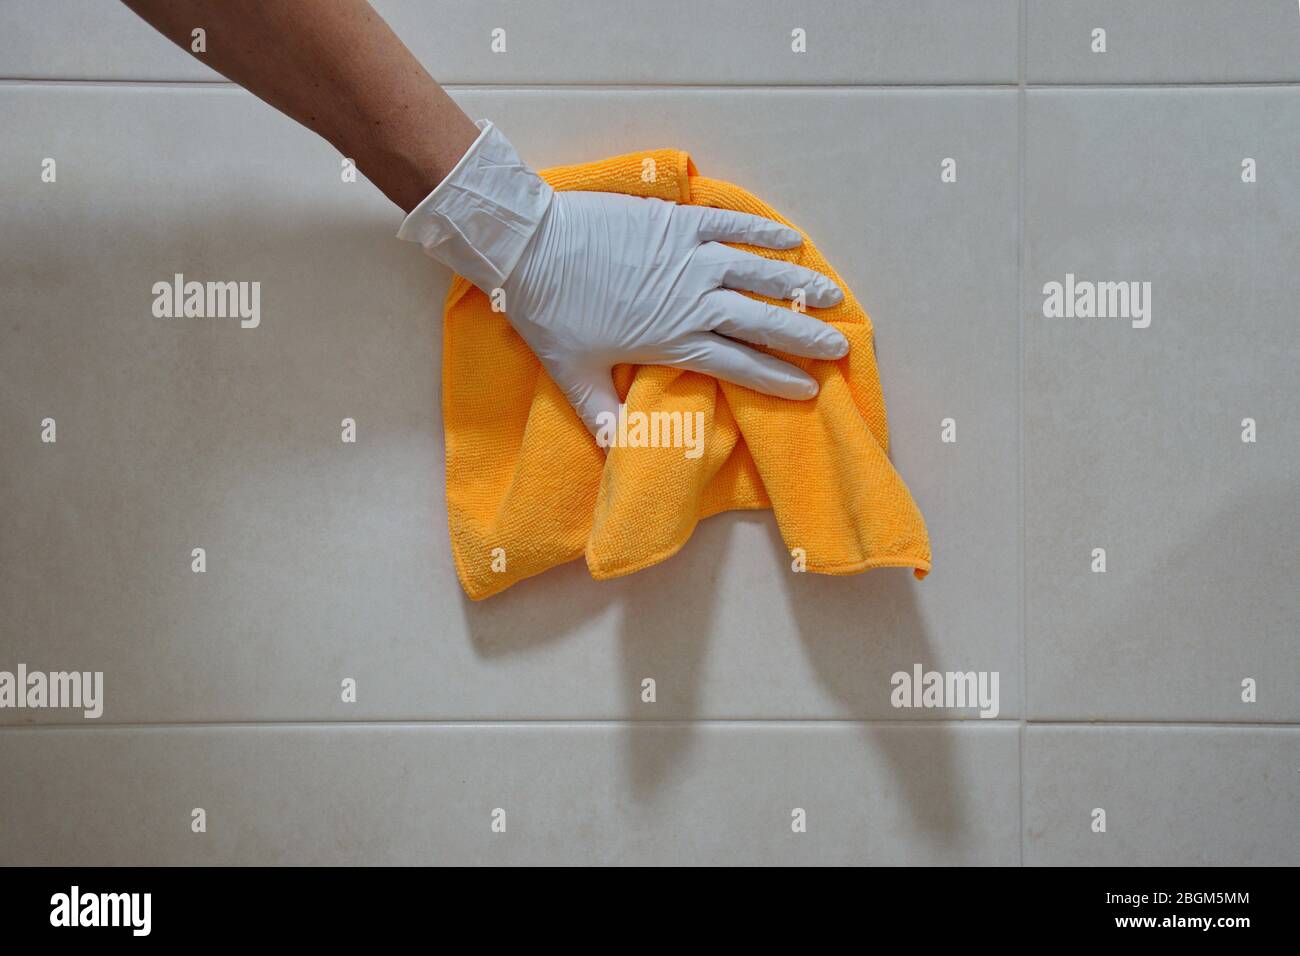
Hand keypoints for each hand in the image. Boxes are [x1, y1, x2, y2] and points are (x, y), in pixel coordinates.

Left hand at [398, 121, 847, 434]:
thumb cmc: (549, 312)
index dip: (775, 378)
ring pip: (756, 272)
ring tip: (831, 297)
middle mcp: (691, 299)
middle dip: (803, 337)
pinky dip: (762, 231)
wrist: (528, 246)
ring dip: (796, 285)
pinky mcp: (676, 222)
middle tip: (839, 348)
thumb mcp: (572, 373)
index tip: (807, 389)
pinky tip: (791, 240)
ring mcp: (687, 257)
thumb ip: (600, 412)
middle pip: (760, 321)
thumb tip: (614, 452)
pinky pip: (730, 224)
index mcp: (672, 339)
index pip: (738, 364)